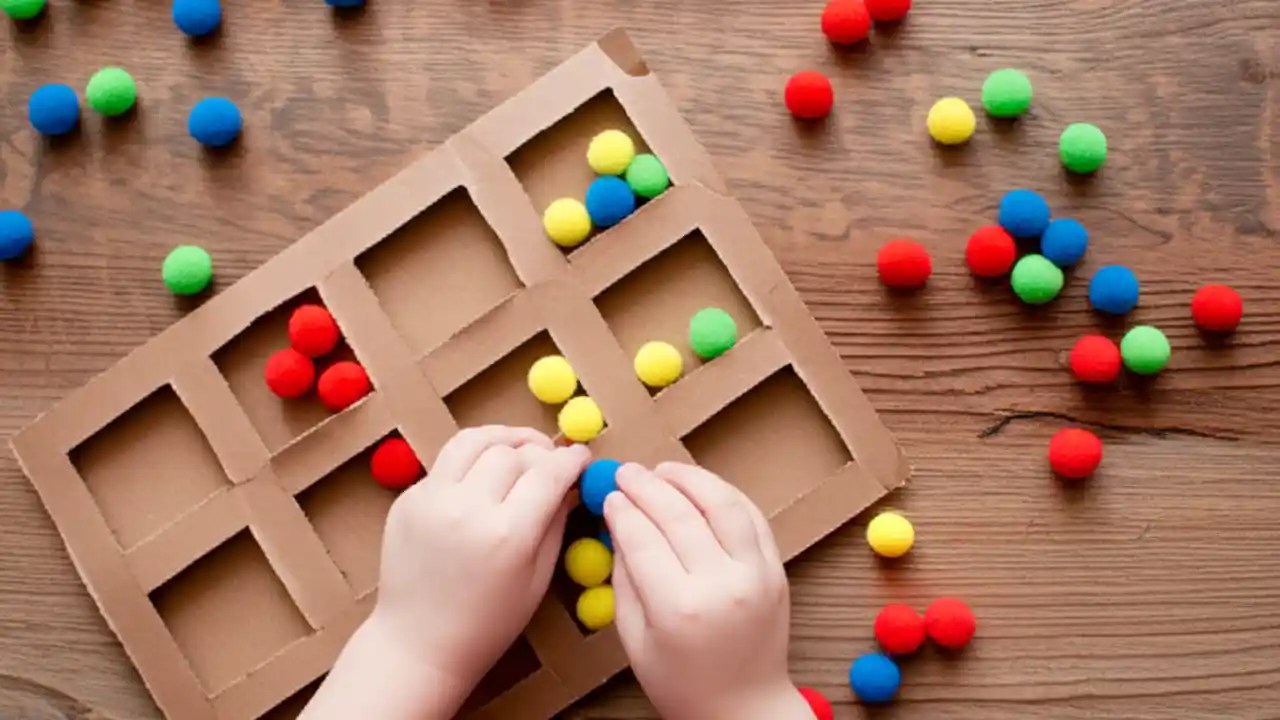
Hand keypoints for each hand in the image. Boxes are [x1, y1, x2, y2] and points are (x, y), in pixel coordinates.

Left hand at [304, 426, 590, 719]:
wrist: (419, 643)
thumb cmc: (488, 623)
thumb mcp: (537, 578)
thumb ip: (555, 524)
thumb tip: (571, 484)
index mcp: (508, 534)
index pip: (549, 472)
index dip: (572, 459)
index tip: (581, 457)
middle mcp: (468, 508)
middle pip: (513, 451)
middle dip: (540, 450)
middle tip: (551, 460)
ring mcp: (432, 500)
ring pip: (474, 440)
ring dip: (502, 438)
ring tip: (518, 448)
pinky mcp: (409, 499)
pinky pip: (446, 463)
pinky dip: (471, 460)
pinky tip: (483, 476)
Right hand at [604, 463, 811, 719]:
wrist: (745, 708)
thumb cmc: (681, 684)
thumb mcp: (634, 640)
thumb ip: (625, 579)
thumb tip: (618, 524)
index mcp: (678, 609)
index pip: (643, 538)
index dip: (621, 510)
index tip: (608, 496)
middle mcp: (721, 585)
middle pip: (679, 514)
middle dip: (647, 486)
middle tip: (627, 473)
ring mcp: (755, 574)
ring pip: (722, 503)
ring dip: (690, 478)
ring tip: (663, 470)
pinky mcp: (776, 570)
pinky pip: (752, 516)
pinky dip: (725, 494)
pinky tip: (701, 487)